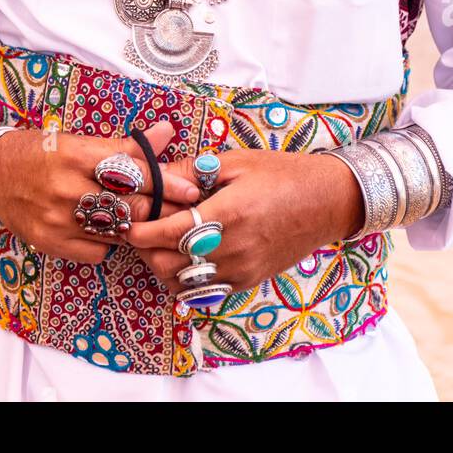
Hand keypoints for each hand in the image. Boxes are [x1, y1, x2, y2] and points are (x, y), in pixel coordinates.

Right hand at [0, 121, 201, 266]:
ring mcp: (57, 220)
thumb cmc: (42, 151)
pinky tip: (109, 230)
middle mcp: (67, 188)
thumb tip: (166, 131)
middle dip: (161, 210)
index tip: (191, 190)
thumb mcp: (80, 140)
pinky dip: (109, 243)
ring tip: (155, 222)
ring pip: (115, 232)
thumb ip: (125, 145)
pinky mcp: (51, 243)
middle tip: (188, 212)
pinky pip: (97, 251)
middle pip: (127, 205)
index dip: (164, 181)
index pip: (130, 170)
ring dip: (137, 227)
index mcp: (76, 155)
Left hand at [129, 150, 363, 294]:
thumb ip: (191, 171)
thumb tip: (155, 174)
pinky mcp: (246, 282)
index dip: (139, 231)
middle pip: (167, 265)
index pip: (167, 233)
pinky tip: (185, 253)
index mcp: (228, 214)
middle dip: (146, 249)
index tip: (126, 222)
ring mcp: (240, 271)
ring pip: (180, 284)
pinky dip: (184, 276)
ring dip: (162, 265)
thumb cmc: (282, 174)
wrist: (326, 202)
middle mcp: (232, 250)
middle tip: (142, 227)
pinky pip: (202, 290)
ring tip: (162, 240)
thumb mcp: (235, 162)